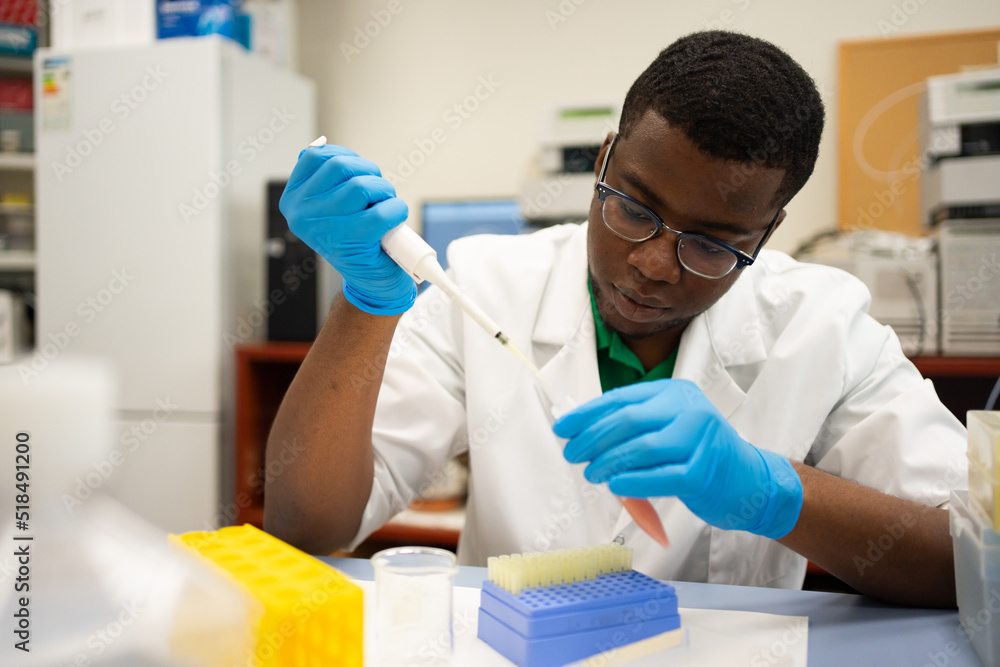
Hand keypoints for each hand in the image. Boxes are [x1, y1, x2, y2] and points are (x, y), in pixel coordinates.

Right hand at [279, 143, 415, 314]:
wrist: (372, 282)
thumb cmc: (355, 238)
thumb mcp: (329, 206)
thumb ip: (323, 178)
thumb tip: (322, 144)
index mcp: (292, 200)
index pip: (315, 157)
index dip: (346, 157)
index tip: (359, 174)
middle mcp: (301, 214)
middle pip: (341, 166)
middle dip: (369, 173)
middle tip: (379, 193)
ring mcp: (323, 229)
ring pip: (361, 186)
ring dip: (384, 191)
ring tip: (386, 206)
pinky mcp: (350, 242)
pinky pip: (380, 212)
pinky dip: (396, 210)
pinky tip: (395, 218)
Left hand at [553, 379, 801, 538]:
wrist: (750, 482)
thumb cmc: (699, 456)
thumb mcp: (669, 430)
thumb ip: (633, 429)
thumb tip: (580, 433)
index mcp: (675, 393)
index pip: (622, 399)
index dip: (587, 414)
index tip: (563, 428)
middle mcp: (689, 409)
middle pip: (628, 420)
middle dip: (592, 438)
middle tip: (572, 454)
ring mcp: (700, 439)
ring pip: (642, 447)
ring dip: (608, 461)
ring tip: (591, 473)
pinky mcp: (703, 472)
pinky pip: (660, 476)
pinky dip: (632, 481)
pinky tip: (615, 486)